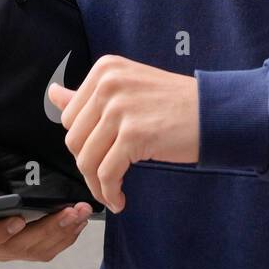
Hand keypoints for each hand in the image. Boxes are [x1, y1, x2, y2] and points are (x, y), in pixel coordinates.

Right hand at [0, 140, 93, 261]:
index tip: (17, 220)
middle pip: (10, 248)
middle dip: (44, 231)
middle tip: (69, 212)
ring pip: (31, 251)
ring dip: (59, 234)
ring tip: (80, 213)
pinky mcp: (17, 242)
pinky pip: (41, 248)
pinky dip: (62, 236)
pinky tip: (78, 220)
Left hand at [47, 56, 199, 214]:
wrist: (214, 112)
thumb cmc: (175, 103)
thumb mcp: (129, 88)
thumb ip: (88, 95)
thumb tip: (53, 93)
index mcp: (104, 69)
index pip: (69, 116)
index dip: (83, 143)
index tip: (99, 155)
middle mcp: (108, 83)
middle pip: (74, 139)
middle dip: (88, 165)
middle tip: (107, 177)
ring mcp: (119, 108)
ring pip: (87, 159)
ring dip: (97, 184)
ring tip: (113, 192)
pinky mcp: (133, 134)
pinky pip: (107, 174)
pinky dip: (110, 192)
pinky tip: (120, 198)